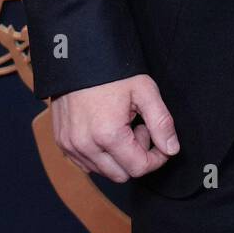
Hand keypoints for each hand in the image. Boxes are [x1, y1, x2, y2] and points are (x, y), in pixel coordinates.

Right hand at [49, 74, 180, 181]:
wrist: (79, 57)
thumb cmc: (112, 72)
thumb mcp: (145, 91)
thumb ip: (162, 123)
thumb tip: (171, 149)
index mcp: (108, 135)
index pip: (139, 168)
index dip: (156, 158)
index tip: (160, 142)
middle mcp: (85, 146)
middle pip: (121, 175)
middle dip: (136, 156)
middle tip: (139, 127)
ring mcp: (71, 146)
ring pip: (103, 172)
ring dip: (118, 156)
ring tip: (123, 125)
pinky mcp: (62, 143)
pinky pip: (86, 164)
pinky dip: (100, 155)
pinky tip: (107, 129)